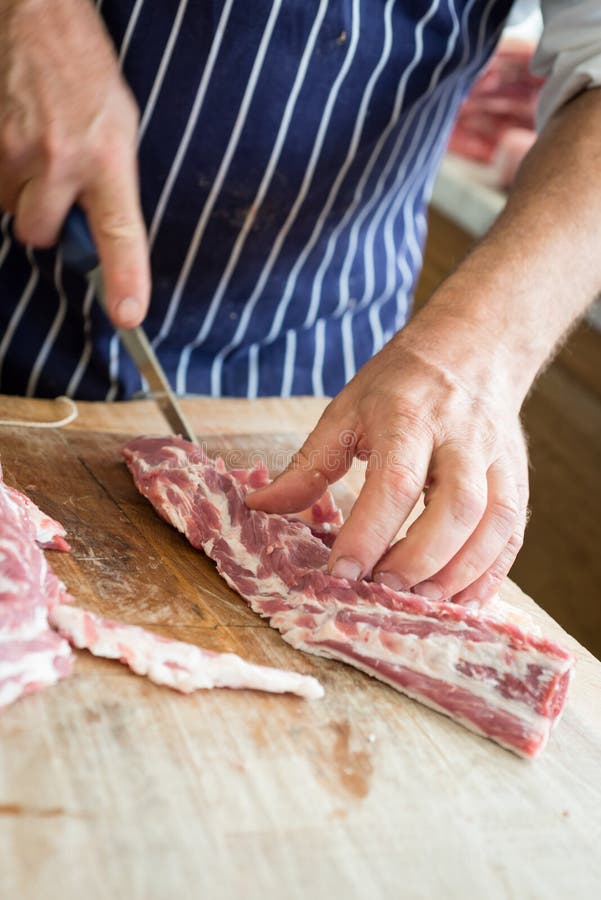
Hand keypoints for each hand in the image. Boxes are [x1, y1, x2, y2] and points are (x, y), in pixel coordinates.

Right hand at [0, 0, 149, 326]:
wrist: (32, 13)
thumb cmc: (82, 72)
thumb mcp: (118, 127)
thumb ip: (109, 184)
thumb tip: (97, 236)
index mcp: (107, 156)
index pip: (120, 231)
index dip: (125, 278)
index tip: (127, 315)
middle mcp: (59, 158)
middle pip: (39, 235)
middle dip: (43, 220)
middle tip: (52, 183)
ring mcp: (12, 150)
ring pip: (8, 210)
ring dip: (19, 191)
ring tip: (33, 145)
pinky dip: (0, 172)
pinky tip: (13, 136)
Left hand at [247, 308, 528, 604]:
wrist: (474, 348)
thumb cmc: (401, 384)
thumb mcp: (347, 410)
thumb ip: (309, 464)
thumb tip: (261, 507)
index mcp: (410, 416)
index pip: (396, 482)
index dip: (369, 532)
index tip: (340, 572)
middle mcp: (462, 437)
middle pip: (457, 506)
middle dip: (420, 559)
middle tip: (382, 589)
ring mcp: (498, 458)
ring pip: (495, 523)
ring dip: (458, 573)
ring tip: (417, 600)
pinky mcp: (518, 476)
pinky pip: (512, 533)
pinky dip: (490, 573)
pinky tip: (457, 598)